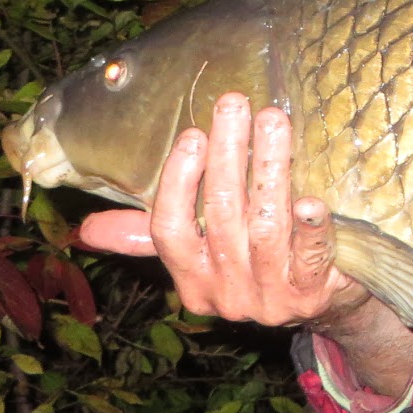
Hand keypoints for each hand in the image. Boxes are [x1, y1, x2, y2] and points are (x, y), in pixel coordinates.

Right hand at [78, 92, 369, 327]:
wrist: (325, 306)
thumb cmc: (258, 264)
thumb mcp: (205, 254)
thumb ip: (153, 235)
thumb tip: (88, 228)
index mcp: (192, 280)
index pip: (169, 230)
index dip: (178, 182)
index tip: (194, 134)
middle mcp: (227, 293)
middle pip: (220, 219)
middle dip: (227, 156)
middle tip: (235, 106)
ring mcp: (271, 297)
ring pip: (265, 230)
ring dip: (269, 171)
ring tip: (273, 122)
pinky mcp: (314, 294)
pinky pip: (311, 258)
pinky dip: (311, 227)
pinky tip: (311, 199)